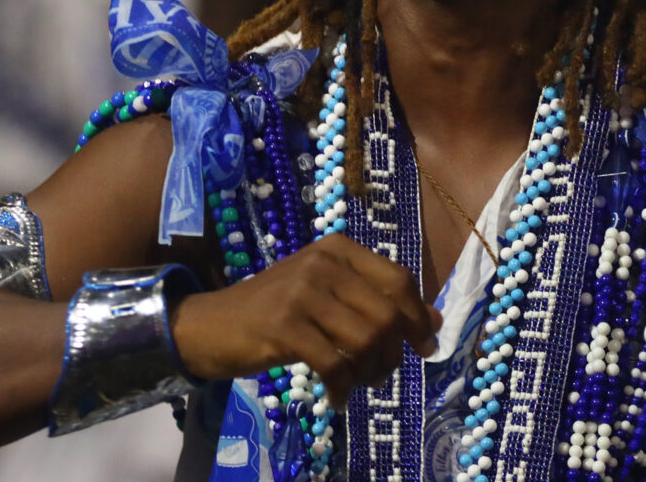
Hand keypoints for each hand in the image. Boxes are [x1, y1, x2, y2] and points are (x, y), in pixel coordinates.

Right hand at [170, 234, 441, 406]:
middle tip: (381, 374)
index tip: (424, 347)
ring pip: (367, 339)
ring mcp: (303, 292)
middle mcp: (324, 262)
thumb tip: (434, 321)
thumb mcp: (326, 293)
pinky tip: (336, 397)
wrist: (210, 323)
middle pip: (387, 313)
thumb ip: (375, 300)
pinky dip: (343, 389)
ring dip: (370, 372)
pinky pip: (335, 365)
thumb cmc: (273, 308)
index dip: (418, 317)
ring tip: (357, 384)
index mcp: (338, 249)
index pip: (398, 280)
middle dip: (395, 352)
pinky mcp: (285, 326)